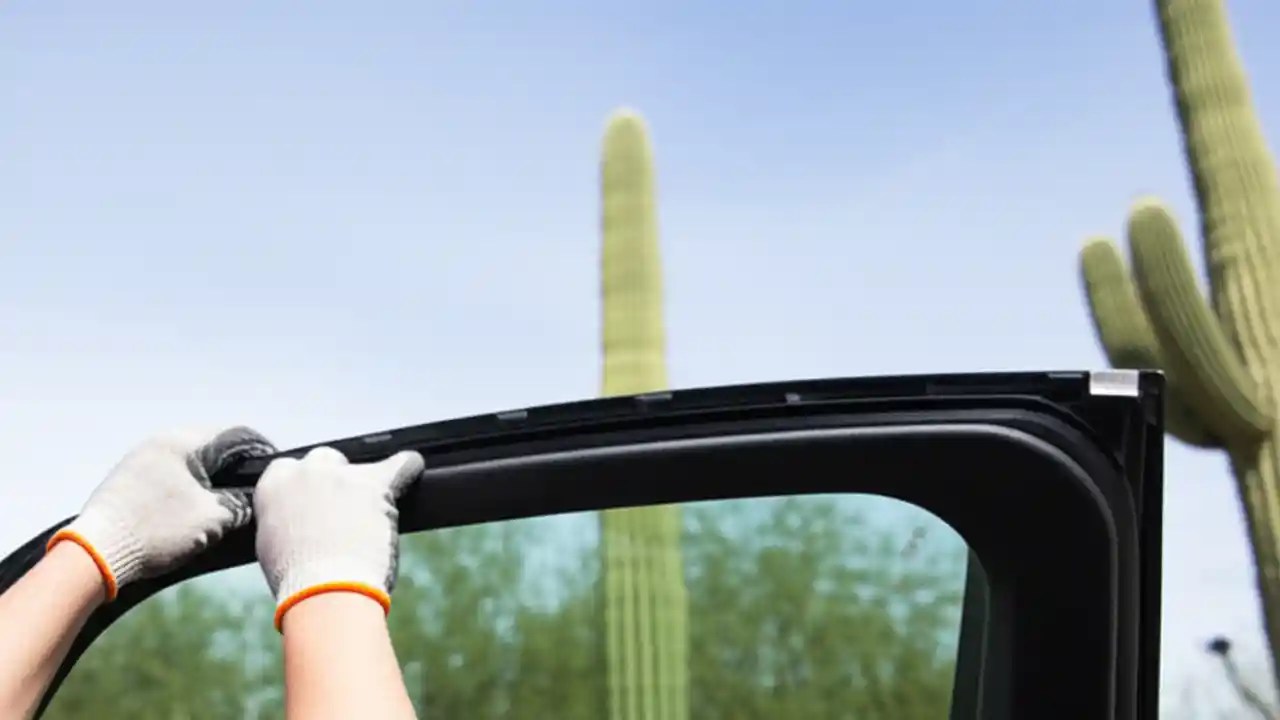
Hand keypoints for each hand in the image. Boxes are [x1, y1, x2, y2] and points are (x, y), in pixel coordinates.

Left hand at [47, 426, 275, 600]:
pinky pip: (171, 475)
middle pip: (214, 447)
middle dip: (238, 468)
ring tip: (229, 505)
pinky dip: (190, 488)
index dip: (263, 453)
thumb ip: (242, 504)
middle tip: (256, 491)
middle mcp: (160, 442)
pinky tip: (197, 511)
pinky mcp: (129, 480)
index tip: (276, 472)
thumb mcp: (214, 518)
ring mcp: (141, 460)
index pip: (238, 435)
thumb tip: (256, 500)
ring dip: (213, 480)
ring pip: (191, 463)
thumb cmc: (156, 531)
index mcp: (184, 441)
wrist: (96, 554)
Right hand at [253, 446, 424, 630]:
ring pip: (357, 467)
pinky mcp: (376, 484)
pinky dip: (408, 467)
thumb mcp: (272, 545)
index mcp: (274, 483)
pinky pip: (402, 464)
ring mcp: (343, 475)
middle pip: (324, 461)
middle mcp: (306, 471)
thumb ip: (284, 521)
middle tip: (338, 515)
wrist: (325, 591)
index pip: (289, 470)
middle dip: (331, 483)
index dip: (303, 490)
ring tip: (370, 513)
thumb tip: (295, 522)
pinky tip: (412, 469)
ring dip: (363, 485)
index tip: (310, 508)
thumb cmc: (297, 580)